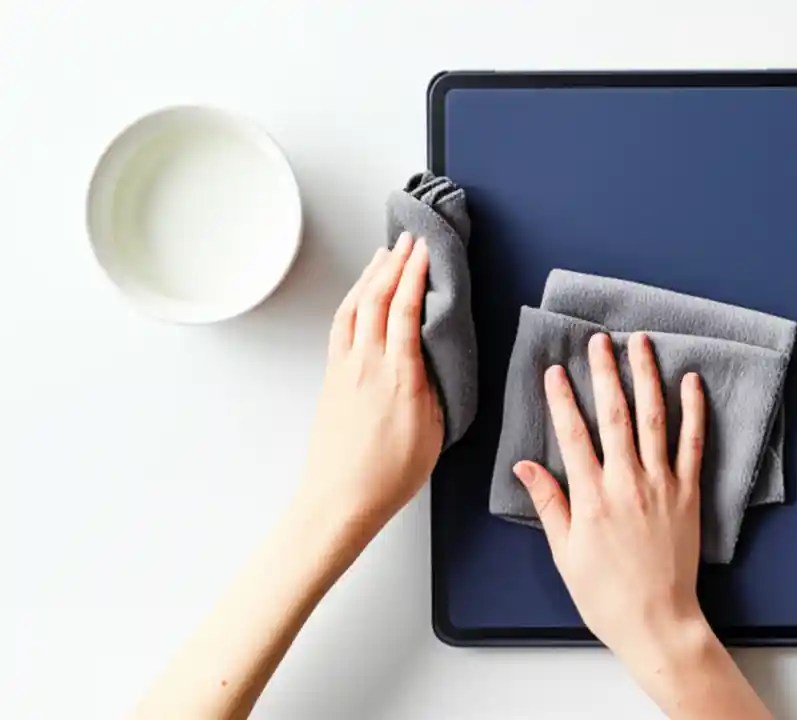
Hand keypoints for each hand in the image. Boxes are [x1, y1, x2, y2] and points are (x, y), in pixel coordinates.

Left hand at [299, 232, 442, 537]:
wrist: (339, 500)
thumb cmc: (390, 475)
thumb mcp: (433, 432)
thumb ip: (435, 388)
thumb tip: (434, 358)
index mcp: (400, 376)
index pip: (406, 310)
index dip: (415, 275)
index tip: (425, 250)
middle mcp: (367, 365)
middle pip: (377, 299)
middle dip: (393, 263)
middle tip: (408, 239)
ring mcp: (344, 369)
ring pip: (354, 308)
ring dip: (369, 276)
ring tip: (383, 255)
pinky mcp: (331, 378)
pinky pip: (341, 326)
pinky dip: (352, 301)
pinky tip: (359, 295)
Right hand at [514, 333, 705, 655]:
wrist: (657, 621)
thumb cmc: (607, 595)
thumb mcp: (565, 553)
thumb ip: (549, 503)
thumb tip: (525, 466)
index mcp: (592, 498)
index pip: (573, 434)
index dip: (562, 399)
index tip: (555, 370)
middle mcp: (627, 483)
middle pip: (615, 415)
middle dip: (605, 372)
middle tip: (600, 341)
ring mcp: (662, 485)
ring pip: (654, 419)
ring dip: (646, 377)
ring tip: (641, 344)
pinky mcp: (689, 493)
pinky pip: (692, 443)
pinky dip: (693, 410)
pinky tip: (690, 382)